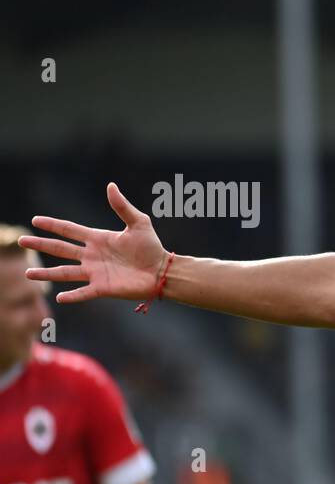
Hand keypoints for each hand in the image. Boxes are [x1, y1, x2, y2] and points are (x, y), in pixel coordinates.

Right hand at [21, 183, 168, 302]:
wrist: (163, 271)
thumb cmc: (152, 247)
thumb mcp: (139, 223)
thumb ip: (122, 206)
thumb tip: (111, 186)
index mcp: (98, 239)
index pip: (69, 231)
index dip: (52, 225)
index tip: (35, 220)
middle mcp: (92, 256)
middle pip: (60, 250)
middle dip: (41, 245)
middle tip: (21, 241)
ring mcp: (96, 273)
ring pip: (65, 273)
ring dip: (47, 273)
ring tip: (28, 273)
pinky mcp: (103, 288)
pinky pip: (84, 292)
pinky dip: (72, 296)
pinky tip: (59, 297)